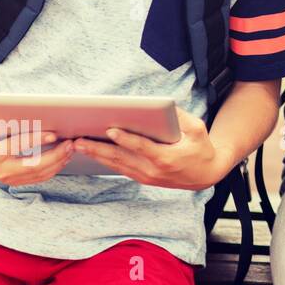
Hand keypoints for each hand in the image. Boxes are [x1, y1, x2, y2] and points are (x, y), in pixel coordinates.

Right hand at [0, 114, 75, 185]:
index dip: (36, 139)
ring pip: (38, 174)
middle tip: (70, 143)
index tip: (53, 133)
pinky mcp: (14, 181)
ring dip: (58, 162)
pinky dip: (54, 168)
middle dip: (55, 155)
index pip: (16, 146)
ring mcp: (7, 179)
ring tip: (71, 149)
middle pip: (33, 165)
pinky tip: (64, 158)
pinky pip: (38, 178)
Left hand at [73, 107, 226, 190]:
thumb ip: (181, 118)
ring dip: (97, 155)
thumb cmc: (201, 148)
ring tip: (79, 145)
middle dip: (99, 148)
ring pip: (117, 165)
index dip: (125, 139)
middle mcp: (153, 170)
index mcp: (166, 158)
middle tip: (79, 140)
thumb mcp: (198, 130)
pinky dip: (105, 161)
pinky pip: (120, 169)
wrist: (206, 175)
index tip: (110, 130)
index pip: (141, 147)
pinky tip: (93, 153)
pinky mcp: (143, 179)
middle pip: (121, 158)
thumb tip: (163, 106)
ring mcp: (146, 176)